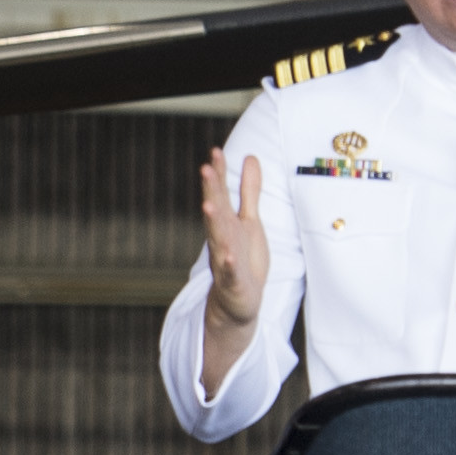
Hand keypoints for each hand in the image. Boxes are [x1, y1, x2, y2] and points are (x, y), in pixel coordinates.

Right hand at [196, 150, 268, 328]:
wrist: (237, 302)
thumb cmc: (243, 258)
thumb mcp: (250, 220)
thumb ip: (249, 190)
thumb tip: (249, 157)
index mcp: (225, 222)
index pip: (221, 194)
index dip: (219, 174)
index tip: (215, 152)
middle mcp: (221, 237)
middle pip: (216, 211)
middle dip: (211, 190)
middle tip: (206, 168)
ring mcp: (225, 259)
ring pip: (218, 237)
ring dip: (213, 222)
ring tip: (208, 205)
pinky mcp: (234, 281)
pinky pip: (230, 272)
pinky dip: (228, 264)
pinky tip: (227, 255)